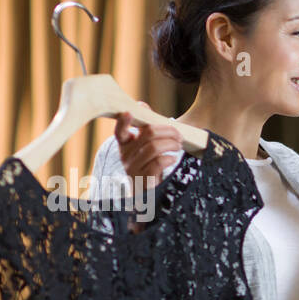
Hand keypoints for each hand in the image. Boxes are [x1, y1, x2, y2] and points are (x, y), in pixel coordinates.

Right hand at [114, 109, 182, 233]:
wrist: (147, 195)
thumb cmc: (148, 166)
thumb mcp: (144, 147)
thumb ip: (144, 128)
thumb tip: (141, 104)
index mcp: (125, 145)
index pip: (119, 131)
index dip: (123, 122)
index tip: (128, 112)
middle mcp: (126, 156)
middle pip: (149, 134)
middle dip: (168, 131)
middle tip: (179, 134)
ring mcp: (133, 168)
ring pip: (155, 147)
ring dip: (172, 144)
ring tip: (179, 145)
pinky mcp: (143, 179)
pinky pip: (158, 163)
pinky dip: (169, 158)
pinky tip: (173, 158)